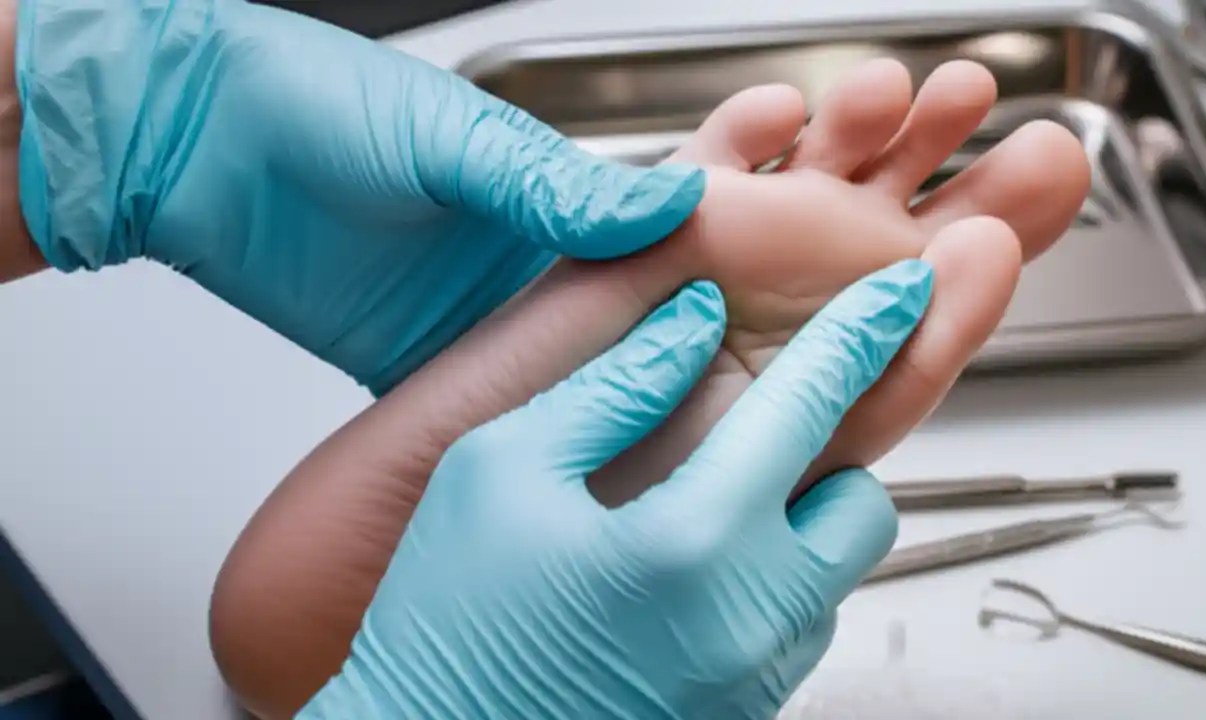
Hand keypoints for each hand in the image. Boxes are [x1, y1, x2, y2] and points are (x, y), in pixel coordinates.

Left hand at [13, 0, 702, 393]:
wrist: (191, 148)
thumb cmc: (310, 101)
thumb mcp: (448, 135)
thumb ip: (552, 180)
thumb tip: (668, 197)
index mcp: (551, 186)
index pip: (670, 227)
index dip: (734, 252)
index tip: (794, 282)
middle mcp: (531, 256)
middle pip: (638, 311)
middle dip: (701, 340)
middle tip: (767, 376)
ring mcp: (484, 318)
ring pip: (579, 371)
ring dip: (629, 400)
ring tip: (696, 437)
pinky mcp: (430, 368)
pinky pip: (500, 411)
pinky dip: (541, 435)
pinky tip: (584, 462)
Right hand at [299, 259, 932, 718]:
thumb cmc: (445, 628)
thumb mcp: (498, 472)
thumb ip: (613, 388)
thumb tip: (690, 327)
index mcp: (691, 542)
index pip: (810, 409)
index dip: (859, 334)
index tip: (898, 294)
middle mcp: (748, 622)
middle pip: (864, 505)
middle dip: (827, 458)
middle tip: (752, 441)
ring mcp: (753, 681)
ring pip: (836, 574)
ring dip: (796, 528)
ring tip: (699, 518)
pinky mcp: (742, 716)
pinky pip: (795, 631)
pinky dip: (768, 589)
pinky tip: (684, 583)